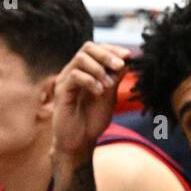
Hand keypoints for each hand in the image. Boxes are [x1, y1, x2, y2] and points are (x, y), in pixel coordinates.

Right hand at [51, 42, 126, 163]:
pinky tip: (99, 92)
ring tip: (109, 85)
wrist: (79, 142)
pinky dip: (91, 81)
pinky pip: (75, 76)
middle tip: (119, 66)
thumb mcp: (110, 96)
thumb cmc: (92, 120)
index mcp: (85, 71)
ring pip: (80, 59)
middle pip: (87, 48)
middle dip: (106, 54)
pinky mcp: (62, 91)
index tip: (129, 56)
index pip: (96, 49)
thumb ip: (115, 79)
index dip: (112, 49)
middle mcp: (73, 72)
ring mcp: (66, 80)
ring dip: (99, 69)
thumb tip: (127, 60)